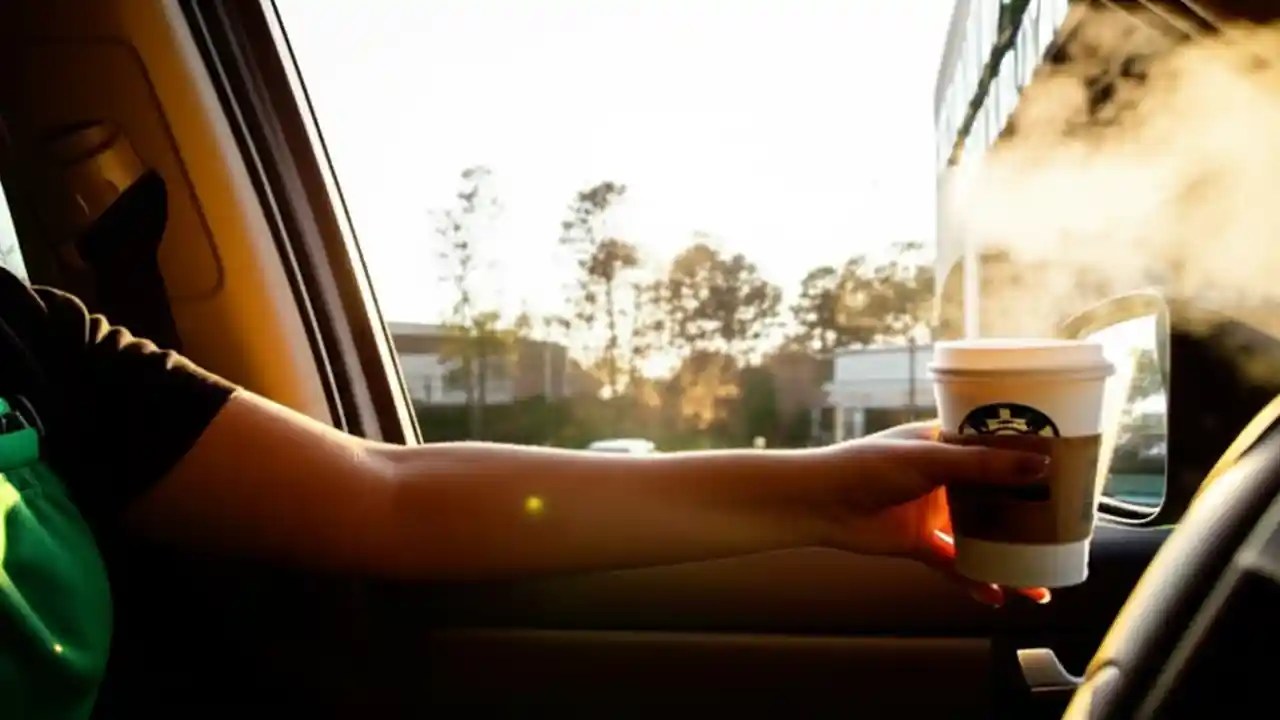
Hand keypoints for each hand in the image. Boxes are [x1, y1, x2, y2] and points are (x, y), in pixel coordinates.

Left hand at [808, 421, 1051, 606]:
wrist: (818, 501)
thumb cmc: (866, 466)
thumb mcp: (930, 459)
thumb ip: (983, 466)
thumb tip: (1038, 465)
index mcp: (945, 443)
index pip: (998, 448)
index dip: (1030, 460)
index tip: (1067, 472)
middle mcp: (944, 477)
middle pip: (997, 497)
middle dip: (1029, 517)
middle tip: (1064, 533)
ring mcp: (933, 511)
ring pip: (982, 535)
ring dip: (1009, 556)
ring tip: (1040, 580)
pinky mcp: (920, 543)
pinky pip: (956, 564)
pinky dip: (977, 579)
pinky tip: (999, 595)